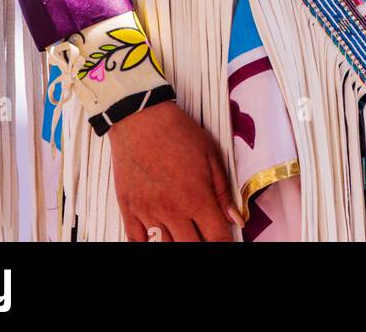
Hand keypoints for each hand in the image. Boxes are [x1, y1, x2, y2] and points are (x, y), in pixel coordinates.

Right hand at [107, 100, 244, 241]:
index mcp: (197, 198)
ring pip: (165, 247)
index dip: (224, 242)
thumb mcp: (210, 154)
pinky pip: (137, 242)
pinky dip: (148, 244)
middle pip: (191, 247)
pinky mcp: (129, 209)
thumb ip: (223, 191)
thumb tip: (236, 218)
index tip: (225, 239)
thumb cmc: (177, 132)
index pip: (217, 237)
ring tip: (183, 231)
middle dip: (202, 243)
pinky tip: (158, 238)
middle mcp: (173, 211)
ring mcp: (149, 212)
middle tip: (203, 231)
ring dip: (177, 241)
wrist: (141, 117)